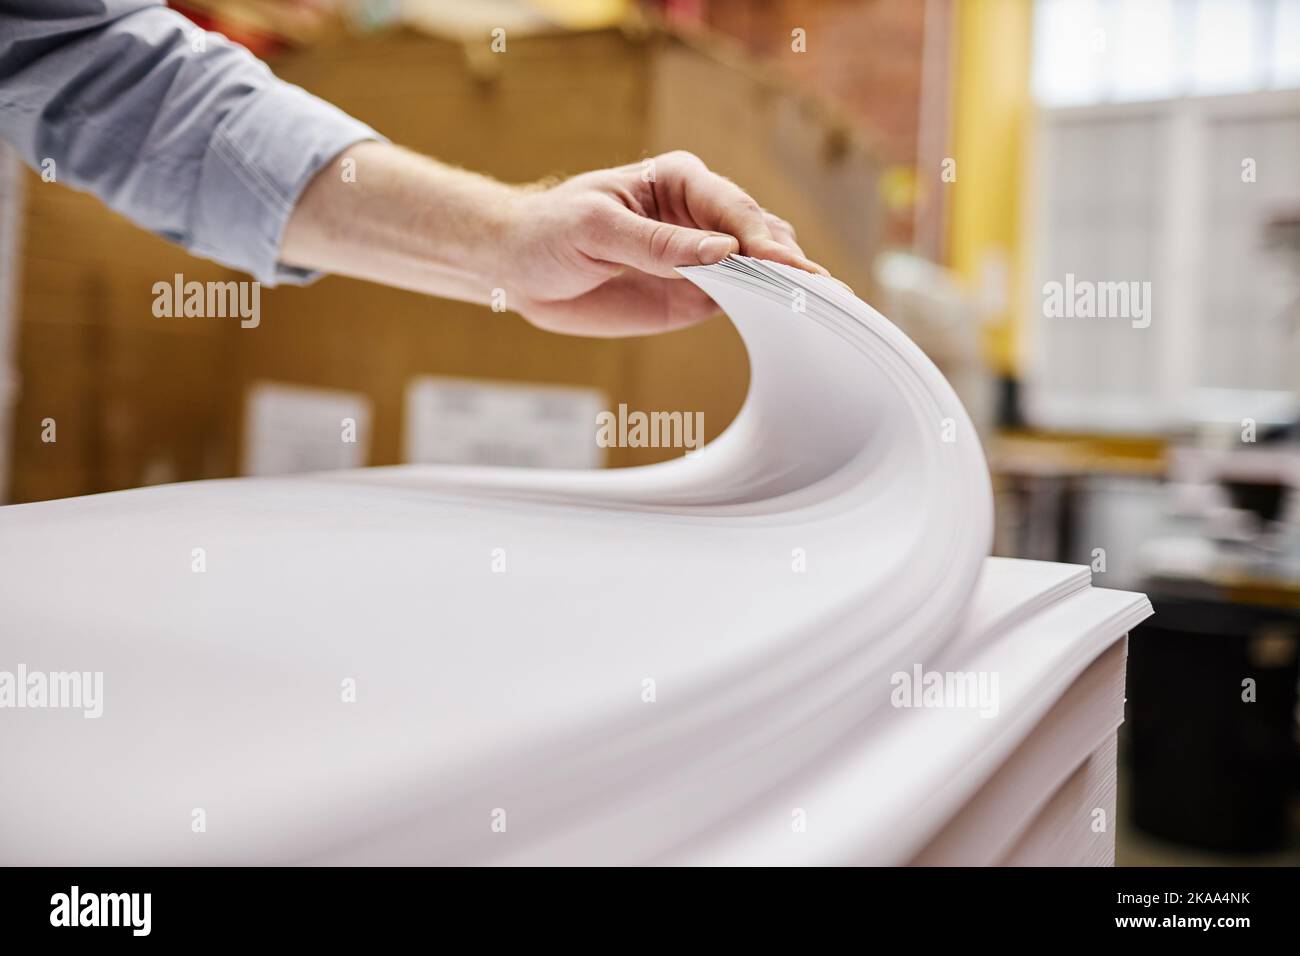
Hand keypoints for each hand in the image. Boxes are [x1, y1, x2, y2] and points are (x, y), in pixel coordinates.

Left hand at [283, 144, 825, 336]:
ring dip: (788, 285)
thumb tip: (721, 251)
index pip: (733, 209)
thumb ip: (657, 244)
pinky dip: (768, 310)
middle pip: (759, 235)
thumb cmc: (550, 232)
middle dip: (788, 259)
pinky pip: (740, 300)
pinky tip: (794, 321)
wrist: (520, 270)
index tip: (784, 263)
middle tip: (817, 288)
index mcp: (679, 181)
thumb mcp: (595, 229)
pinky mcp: (695, 295)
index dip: (760, 237)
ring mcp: (702, 257)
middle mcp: (700, 216)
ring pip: (760, 267)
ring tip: (822, 305)